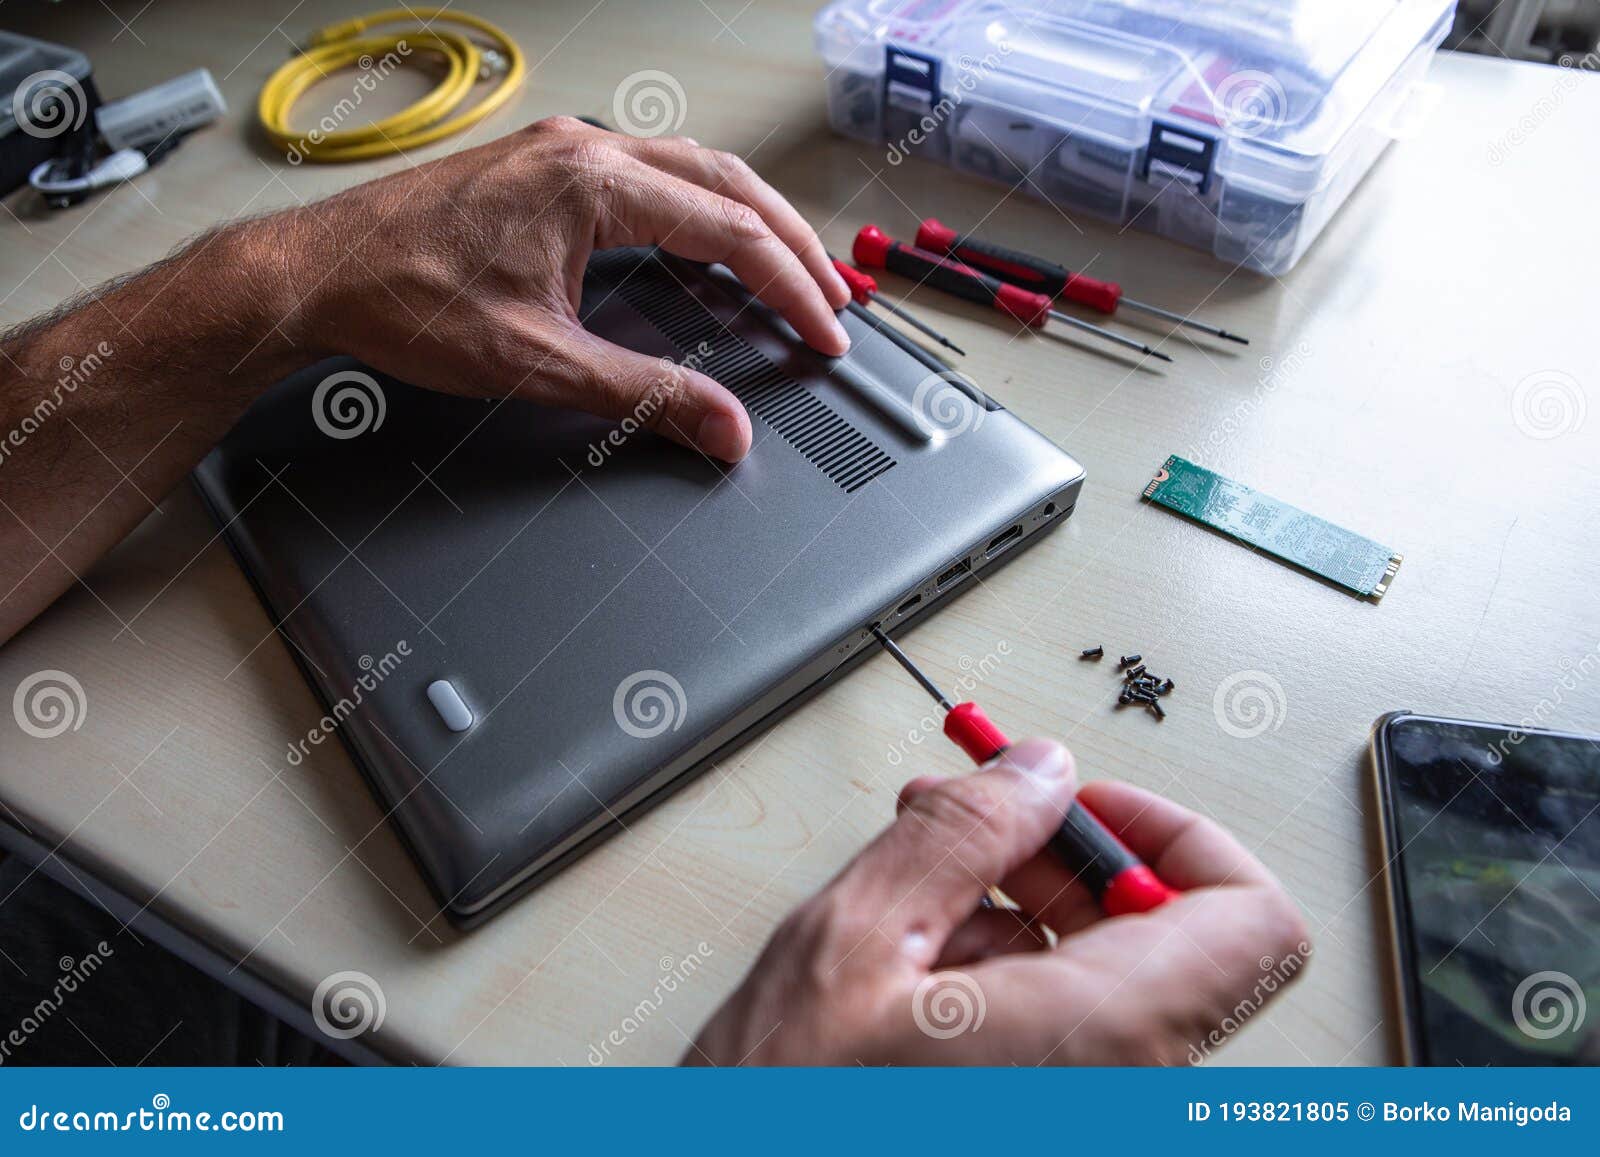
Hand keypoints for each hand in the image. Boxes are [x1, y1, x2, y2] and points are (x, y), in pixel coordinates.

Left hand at [267, 116, 851, 461]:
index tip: (826, 329)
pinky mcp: (542, 165)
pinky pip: (650, 172)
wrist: (316, 275)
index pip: (731, 232)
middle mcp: (584, 150)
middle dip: (791, 243)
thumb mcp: (537, 363)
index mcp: (592, 185)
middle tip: (834, 296)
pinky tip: (705, 242)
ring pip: (692, 168)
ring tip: (791, 267)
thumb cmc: (404, 302)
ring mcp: (562, 150)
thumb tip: (723, 426)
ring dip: (750, 219)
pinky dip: (699, 208)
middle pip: (728, 184)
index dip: (792, 286)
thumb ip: (644, 395)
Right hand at [687, 738, 1308, 1064]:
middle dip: (1067, 857)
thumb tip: (1037, 771)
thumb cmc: (787, 1119)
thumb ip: (964, 833)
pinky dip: (1004, 969)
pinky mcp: (1053, 1114)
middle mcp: (1127, 1087)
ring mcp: (1092, 1107)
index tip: (1083, 803)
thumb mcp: (857, 943)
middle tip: (976, 824)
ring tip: (916, 894)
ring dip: (1022, 910)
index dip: (1176, 835)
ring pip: (1110, 976)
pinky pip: (1070, 1025)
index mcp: (1108, 1038)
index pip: (1255, 921)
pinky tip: (915, 959)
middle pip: (1173, 935)